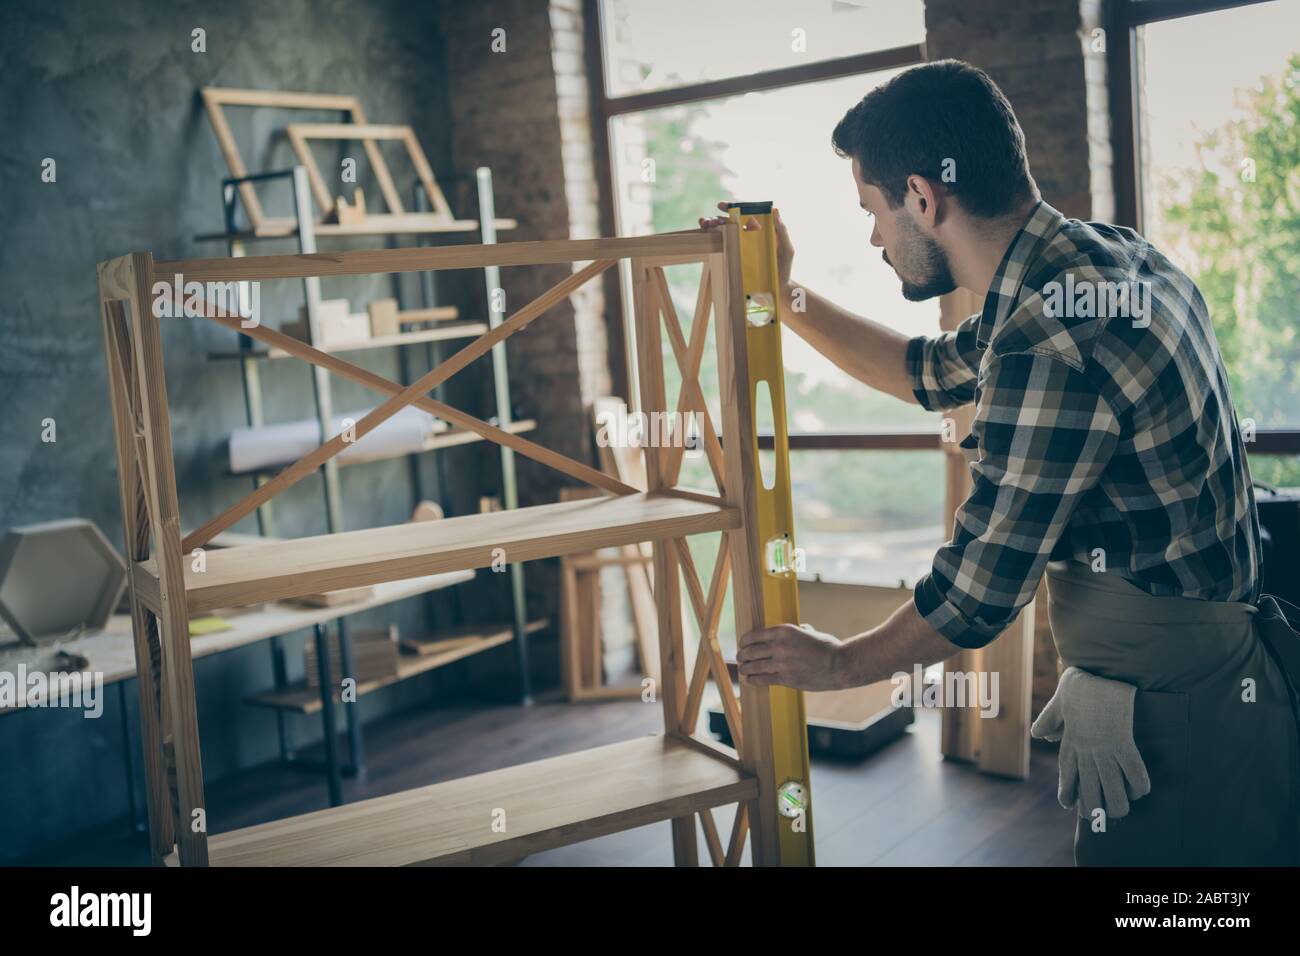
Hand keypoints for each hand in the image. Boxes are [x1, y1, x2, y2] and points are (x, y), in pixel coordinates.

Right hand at [698, 201, 793, 289]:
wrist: (777, 289)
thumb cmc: (784, 268)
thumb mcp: (787, 249)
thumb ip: (782, 231)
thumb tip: (775, 210)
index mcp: (759, 230)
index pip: (744, 214)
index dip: (732, 208)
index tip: (721, 206)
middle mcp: (747, 237)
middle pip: (729, 223)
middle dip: (717, 218)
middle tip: (709, 221)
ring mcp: (740, 248)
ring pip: (723, 233)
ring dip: (711, 227)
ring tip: (705, 225)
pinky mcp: (735, 260)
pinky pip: (722, 248)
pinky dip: (712, 241)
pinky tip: (705, 236)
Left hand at [736, 622, 846, 690]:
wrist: (839, 665)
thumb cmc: (826, 647)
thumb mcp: (809, 632)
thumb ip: (797, 631)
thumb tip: (795, 629)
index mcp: (784, 631)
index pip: (754, 635)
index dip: (744, 641)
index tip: (742, 644)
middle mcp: (780, 646)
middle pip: (751, 651)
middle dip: (742, 655)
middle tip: (740, 658)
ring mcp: (782, 663)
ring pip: (754, 666)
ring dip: (745, 668)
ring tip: (743, 669)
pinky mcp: (786, 678)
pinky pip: (764, 679)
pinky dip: (754, 680)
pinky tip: (750, 680)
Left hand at [1031, 667, 1151, 819]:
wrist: (1100, 672)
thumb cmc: (1079, 686)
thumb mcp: (1057, 703)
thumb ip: (1048, 721)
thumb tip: (1040, 735)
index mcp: (1070, 743)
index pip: (1067, 777)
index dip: (1068, 794)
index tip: (1070, 806)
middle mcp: (1087, 752)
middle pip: (1090, 791)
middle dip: (1094, 808)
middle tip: (1100, 817)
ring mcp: (1106, 750)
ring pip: (1113, 790)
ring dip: (1118, 804)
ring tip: (1122, 811)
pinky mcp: (1124, 744)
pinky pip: (1134, 773)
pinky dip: (1139, 786)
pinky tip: (1140, 791)